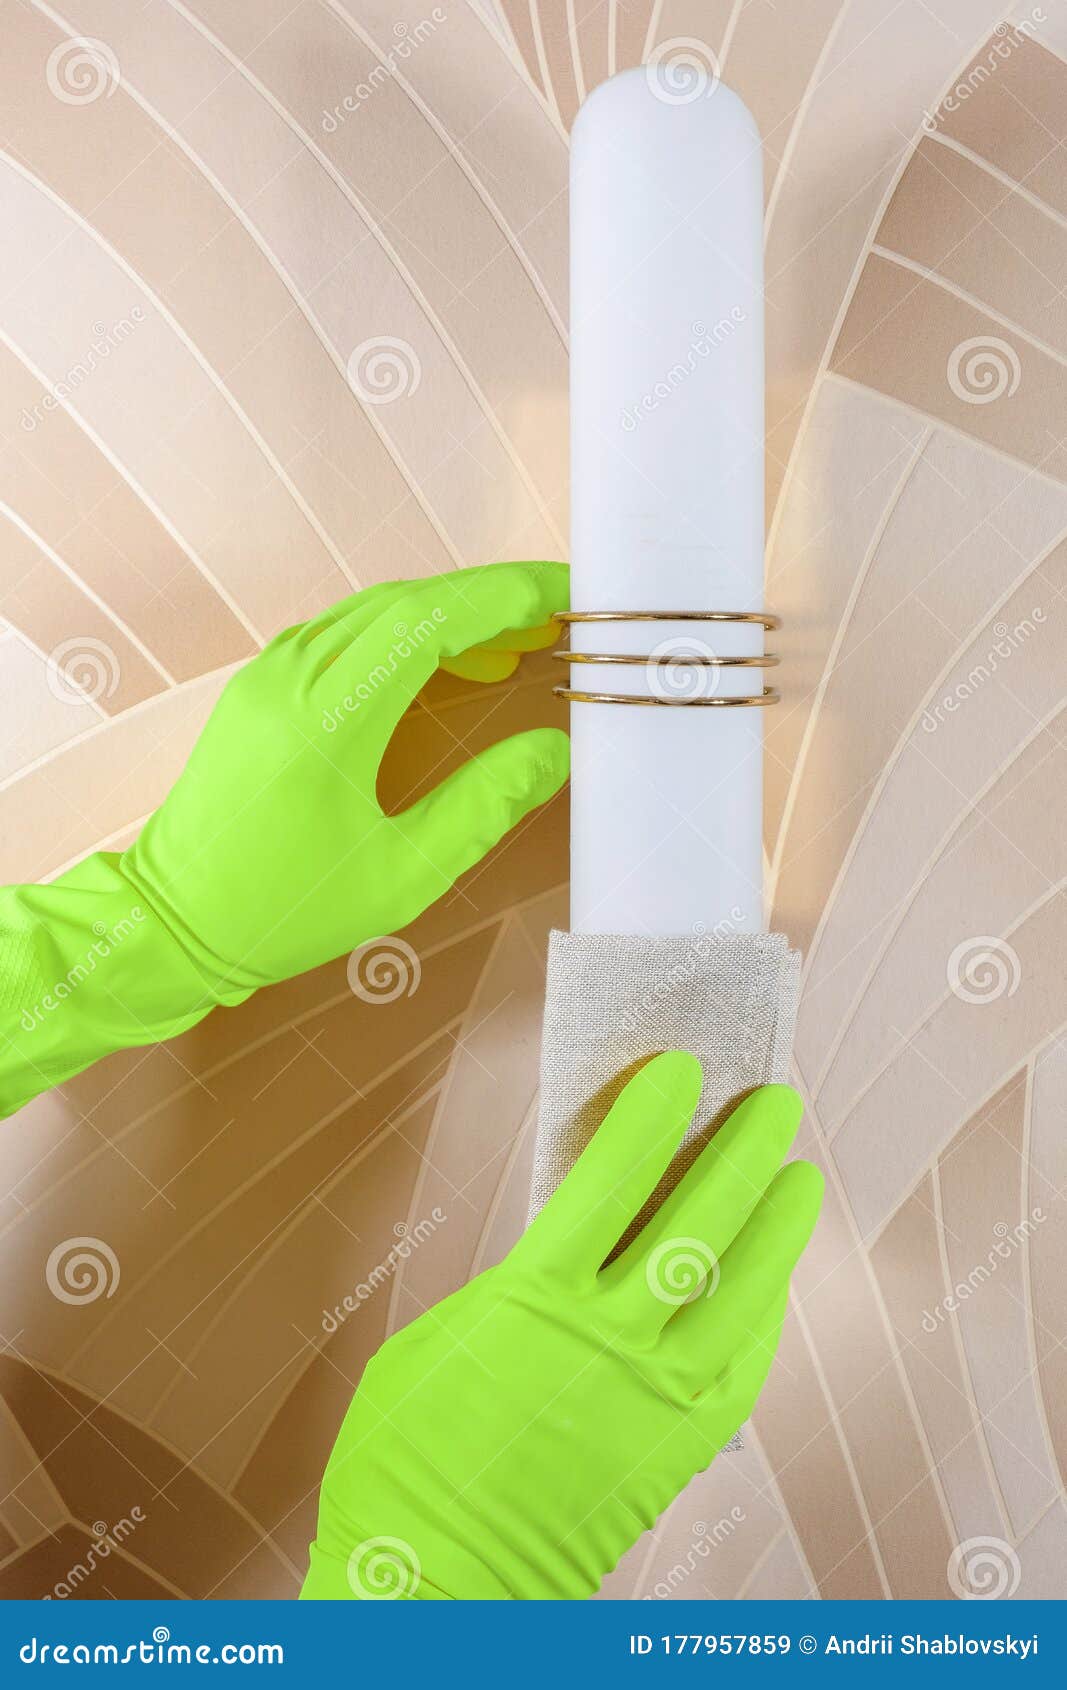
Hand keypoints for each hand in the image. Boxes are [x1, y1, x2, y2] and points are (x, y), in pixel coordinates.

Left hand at [121, 560, 567, 1003]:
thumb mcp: (405, 874)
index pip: (431, 619)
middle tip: (557, 617)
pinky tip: (442, 665)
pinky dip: (402, 638)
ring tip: (516, 643)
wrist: (171, 924)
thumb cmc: (285, 908)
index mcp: (328, 715)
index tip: (568, 595)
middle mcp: (292, 676)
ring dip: (447, 617)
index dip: (507, 596)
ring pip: (372, 614)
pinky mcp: (259, 690)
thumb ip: (485, 804)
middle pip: (405, 602)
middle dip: (488, 600)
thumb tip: (554, 750)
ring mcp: (268, 676)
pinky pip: (342, 638)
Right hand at [301, 1053, 822, 1599]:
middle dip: (744, 1151)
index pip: (613, 1179)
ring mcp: (653, 1398)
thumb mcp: (439, 1339)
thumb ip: (513, 1284)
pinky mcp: (674, 1451)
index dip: (651, 1115)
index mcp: (536, 1300)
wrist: (435, 1586)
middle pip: (700, 1222)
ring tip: (801, 1178)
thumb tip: (568, 1241)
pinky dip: (763, 1319)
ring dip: (778, 1228)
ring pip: (741, 1294)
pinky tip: (773, 1286)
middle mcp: (610, 1340)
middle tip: (777, 1101)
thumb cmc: (406, 1459)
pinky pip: (741, 1372)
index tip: (679, 1069)